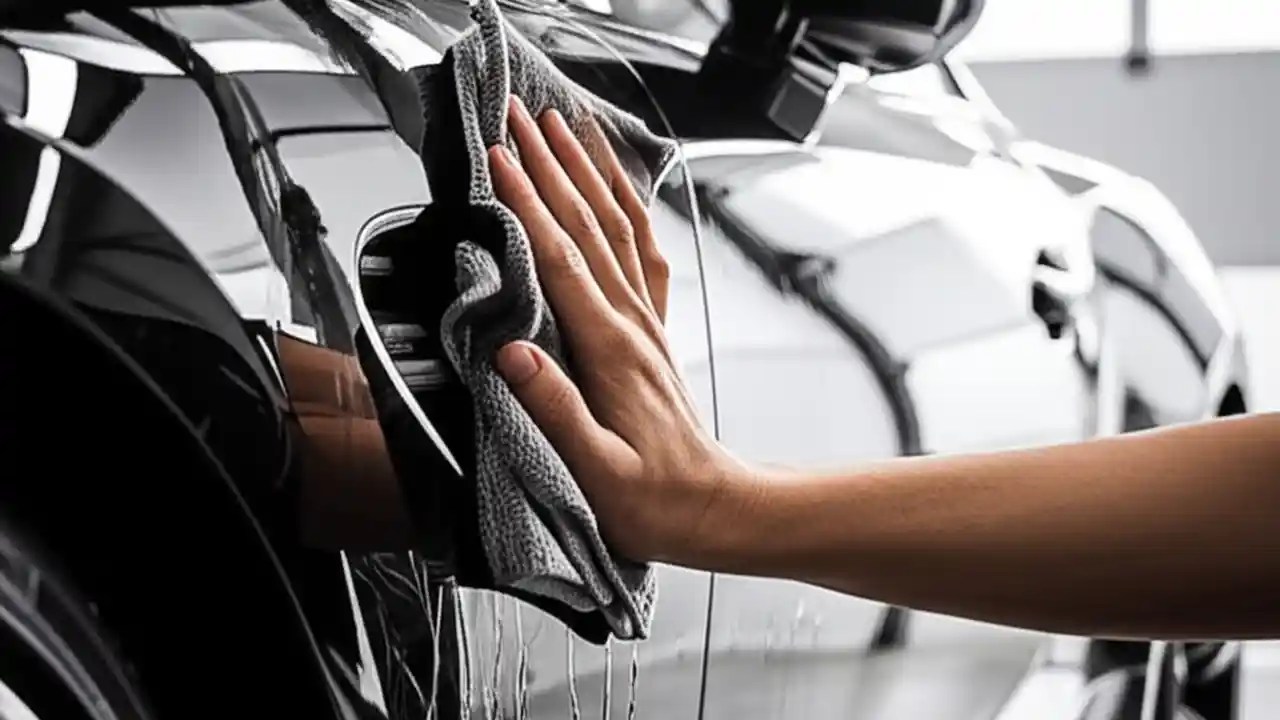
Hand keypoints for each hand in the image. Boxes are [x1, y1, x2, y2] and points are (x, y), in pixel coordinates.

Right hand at [488, 96, 746, 563]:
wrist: (715, 510)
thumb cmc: (654, 500)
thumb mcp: (597, 471)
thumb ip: (554, 409)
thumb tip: (512, 353)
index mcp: (611, 352)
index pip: (562, 260)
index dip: (529, 204)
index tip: (500, 157)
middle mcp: (633, 325)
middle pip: (589, 226)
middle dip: (552, 164)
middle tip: (519, 115)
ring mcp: (646, 324)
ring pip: (619, 227)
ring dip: (590, 171)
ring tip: (567, 124)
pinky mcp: (652, 333)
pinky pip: (643, 254)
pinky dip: (629, 209)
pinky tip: (619, 187)